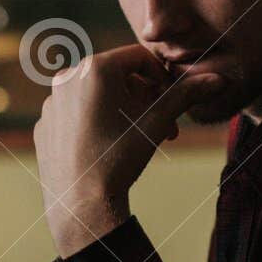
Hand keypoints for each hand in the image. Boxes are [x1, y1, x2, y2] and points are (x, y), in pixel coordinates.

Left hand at [33, 44, 220, 257]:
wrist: (81, 203)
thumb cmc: (119, 158)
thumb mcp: (156, 122)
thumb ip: (185, 95)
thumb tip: (217, 79)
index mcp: (94, 69)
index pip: (138, 57)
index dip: (161, 77)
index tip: (172, 101)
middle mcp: (67, 78)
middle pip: (117, 77)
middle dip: (144, 99)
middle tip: (164, 127)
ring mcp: (52, 102)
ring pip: (96, 97)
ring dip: (122, 111)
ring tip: (139, 139)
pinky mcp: (44, 124)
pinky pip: (76, 115)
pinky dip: (95, 124)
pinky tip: (108, 148)